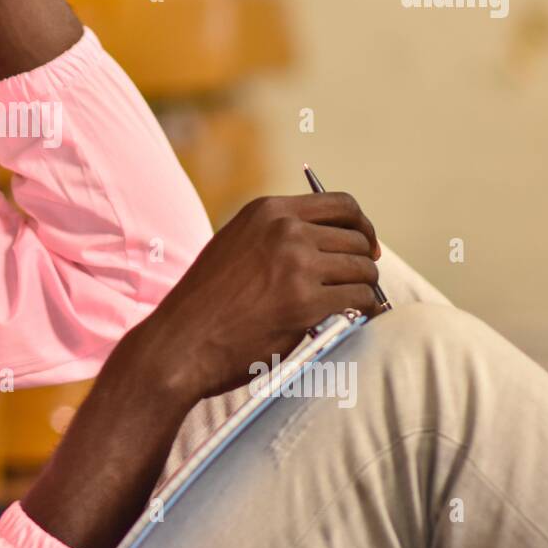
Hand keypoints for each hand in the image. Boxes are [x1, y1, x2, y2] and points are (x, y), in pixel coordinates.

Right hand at [141, 193, 385, 401]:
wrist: (180, 342)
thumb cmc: (206, 302)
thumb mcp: (235, 246)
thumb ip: (275, 236)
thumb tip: (326, 241)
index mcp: (267, 211)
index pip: (340, 204)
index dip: (362, 226)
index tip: (366, 245)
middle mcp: (285, 229)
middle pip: (355, 238)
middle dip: (364, 262)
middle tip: (361, 283)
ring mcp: (296, 265)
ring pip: (362, 269)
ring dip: (364, 288)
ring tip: (356, 304)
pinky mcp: (305, 303)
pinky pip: (360, 299)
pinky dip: (365, 310)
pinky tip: (358, 318)